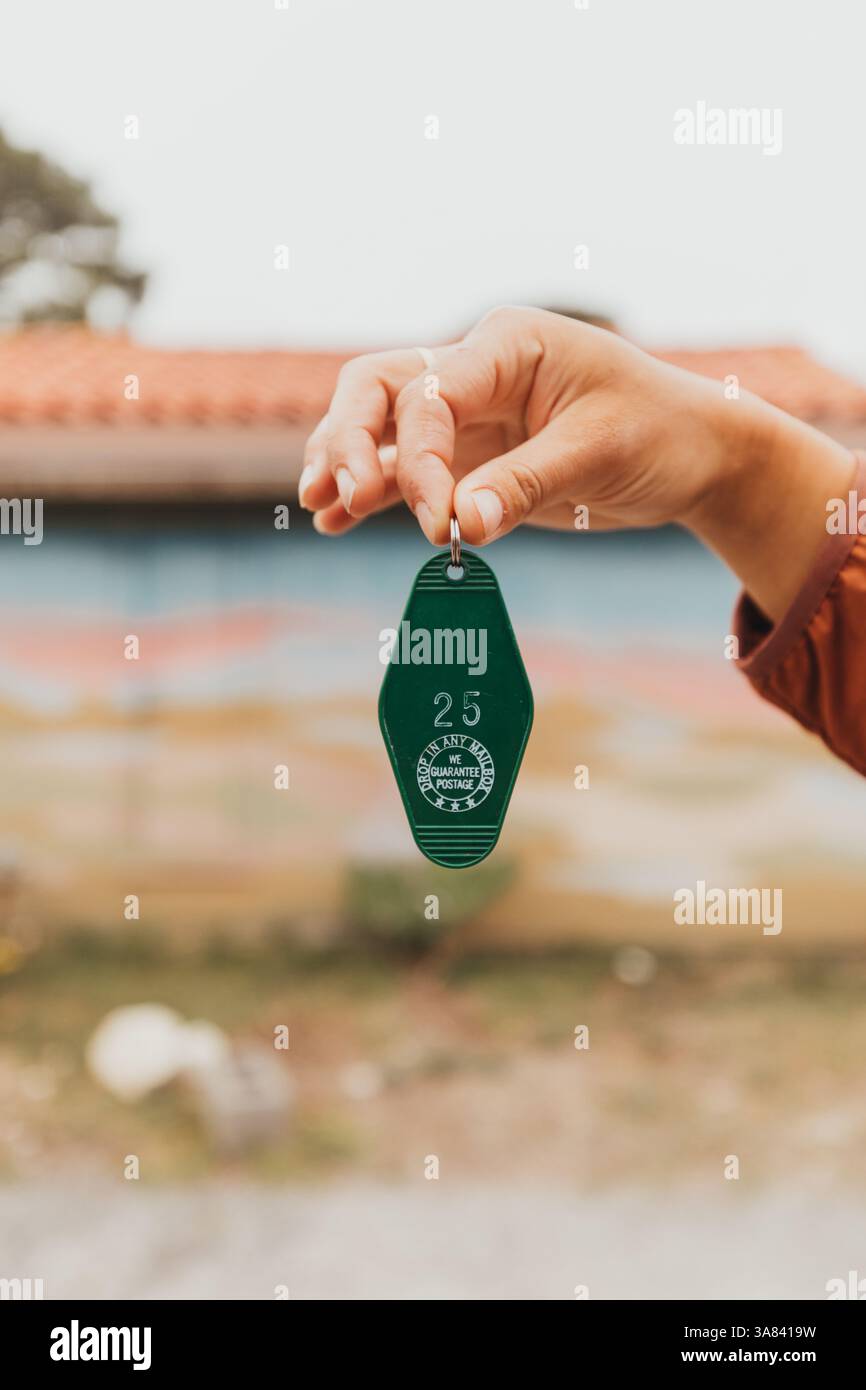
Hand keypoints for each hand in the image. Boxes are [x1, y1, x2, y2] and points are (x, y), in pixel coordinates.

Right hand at [300, 306, 854, 618]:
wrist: (695, 454)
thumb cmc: (659, 433)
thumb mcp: (599, 452)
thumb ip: (525, 485)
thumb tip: (461, 526)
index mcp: (507, 345)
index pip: (429, 391)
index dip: (417, 458)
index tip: (437, 521)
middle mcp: (476, 371)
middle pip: (379, 388)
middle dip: (347, 439)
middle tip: (335, 494)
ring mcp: (469, 414)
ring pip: (381, 427)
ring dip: (346, 464)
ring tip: (321, 508)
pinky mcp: (472, 456)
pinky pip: (407, 469)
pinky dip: (374, 492)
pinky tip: (336, 519)